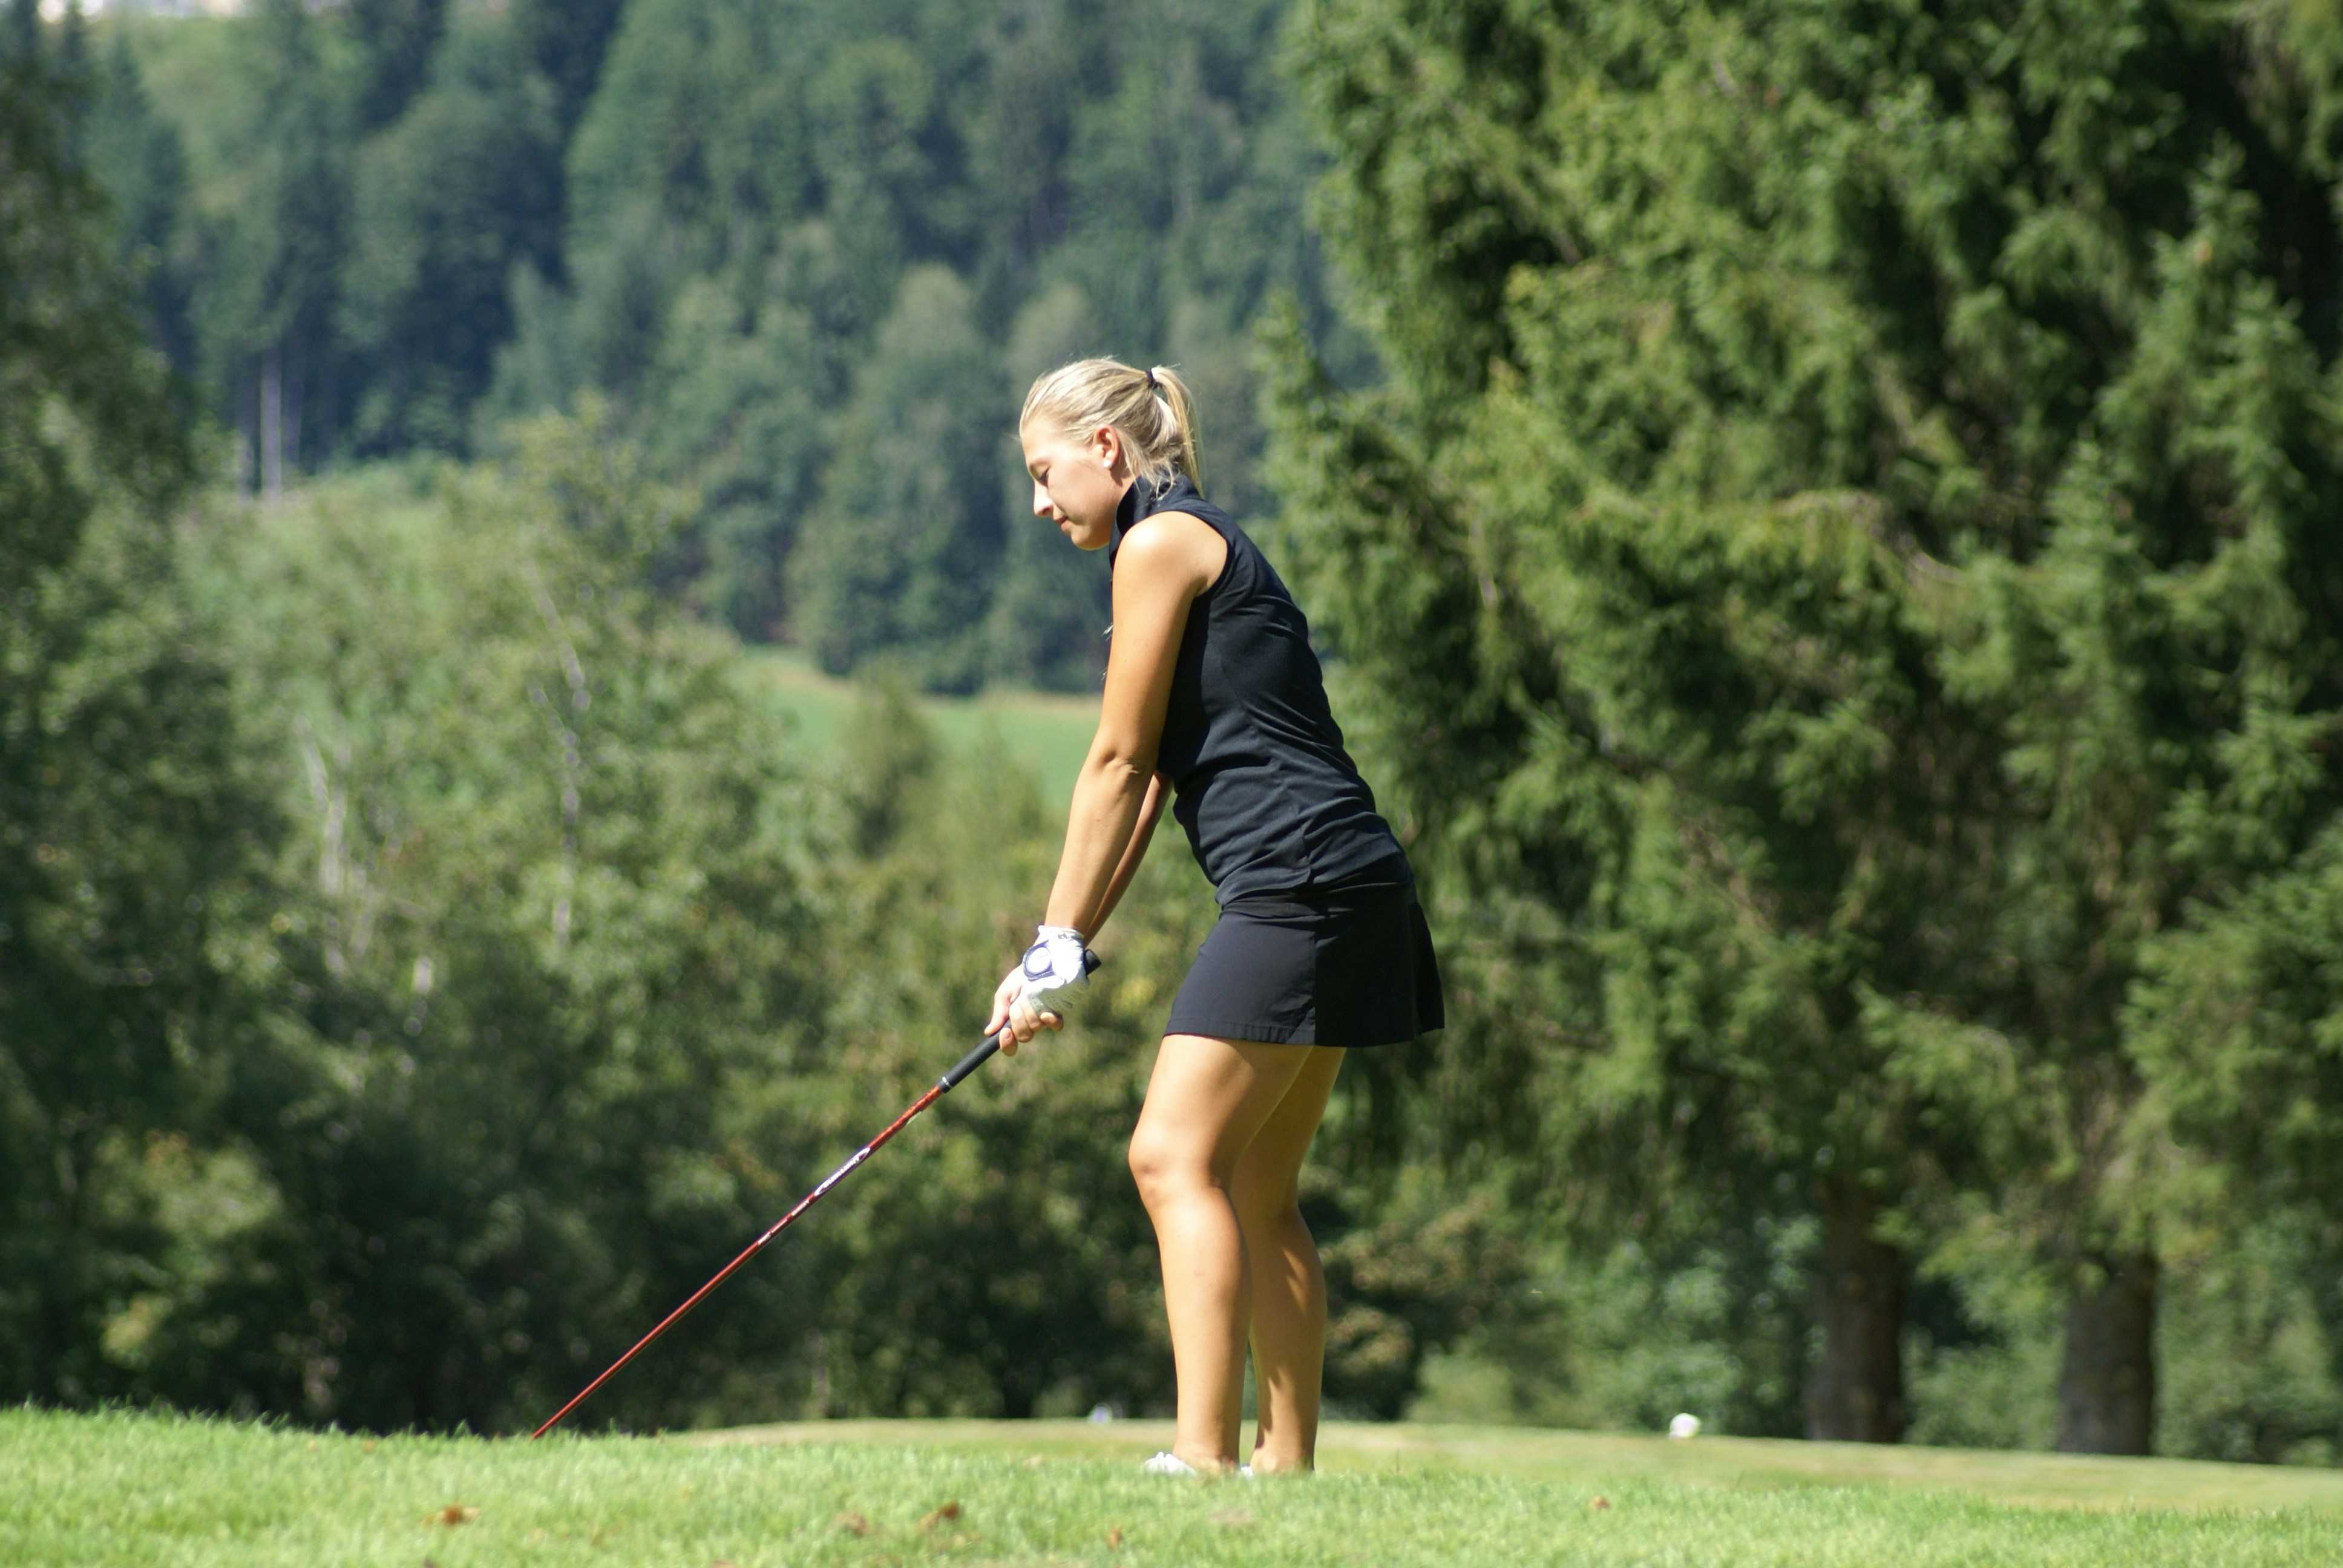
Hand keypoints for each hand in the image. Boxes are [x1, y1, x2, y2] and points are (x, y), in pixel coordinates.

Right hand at [984, 926, 1095, 1053]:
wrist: (1037, 963)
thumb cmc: (1019, 979)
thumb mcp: (1004, 994)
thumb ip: (999, 1014)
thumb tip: (989, 1032)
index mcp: (1013, 1023)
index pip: (1010, 1045)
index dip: (1006, 1043)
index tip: (1005, 1033)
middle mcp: (1029, 1024)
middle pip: (1023, 1036)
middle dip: (1018, 1020)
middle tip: (1017, 1004)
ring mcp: (1043, 1020)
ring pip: (1036, 1028)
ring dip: (1030, 1012)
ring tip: (1028, 996)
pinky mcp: (1057, 1013)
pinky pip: (1055, 1026)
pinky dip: (1050, 1021)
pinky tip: (1046, 1013)